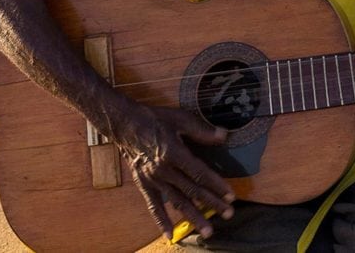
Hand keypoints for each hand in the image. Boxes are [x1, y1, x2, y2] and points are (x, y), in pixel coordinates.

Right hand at [110, 103, 234, 239]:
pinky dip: (162, 221)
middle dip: (212, 204)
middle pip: (192, 191)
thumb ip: (202, 130)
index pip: (200, 174)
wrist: (124, 124)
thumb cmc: (154, 119)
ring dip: (194, 217)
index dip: (217, 185)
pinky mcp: (144, 184)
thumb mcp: (179, 118)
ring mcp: (154, 180)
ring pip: (177, 202)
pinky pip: (153, 206)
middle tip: (228, 214)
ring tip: (207, 231)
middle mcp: (165, 170)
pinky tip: (170, 234)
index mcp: (174, 153)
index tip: (230, 196)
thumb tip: (224, 135)